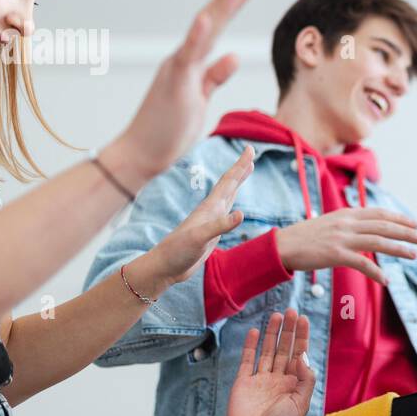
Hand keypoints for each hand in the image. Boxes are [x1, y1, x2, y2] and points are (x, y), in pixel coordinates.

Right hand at [104, 0, 254, 187]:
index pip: (213, 32)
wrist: (141, 153)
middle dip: (228, 2)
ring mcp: (178, 69)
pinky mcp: (175, 83)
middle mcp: (183, 61)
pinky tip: (206, 19)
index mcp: (190, 65)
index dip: (229, 10)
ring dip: (219, 8)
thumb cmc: (167, 130)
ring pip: (202, 33)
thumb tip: (232, 56)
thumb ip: (215, 76)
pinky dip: (196, 36)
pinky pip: (188, 57)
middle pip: (209, 25)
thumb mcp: (199, 98)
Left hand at [143, 147, 253, 291]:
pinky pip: (227, 211)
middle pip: (229, 183)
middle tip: (250, 152)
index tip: (249, 149)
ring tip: (247, 169)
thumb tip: (241, 214)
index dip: (240, 166)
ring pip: (228, 195)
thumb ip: (220, 226)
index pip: (229, 181)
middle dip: (241, 168)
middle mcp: (211, 210)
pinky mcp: (211, 232)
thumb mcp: (200, 238)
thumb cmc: (178, 251)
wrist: (165, 266)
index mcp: (210, 208)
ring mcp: (211, 220)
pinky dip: (233, 203)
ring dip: (238, 181)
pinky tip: (235, 206)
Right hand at [225, 309, 315, 415]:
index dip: (301, 337)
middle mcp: (277, 379)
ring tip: (277, 316)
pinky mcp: (243, 383)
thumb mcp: (300, 405)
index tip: (303, 319)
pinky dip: (251, 346)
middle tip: (291, 311)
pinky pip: (247, 361)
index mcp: (293, 385)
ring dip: (272, 334)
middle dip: (288, 330)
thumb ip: (305, 380)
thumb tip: (303, 358)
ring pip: (267, 351)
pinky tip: (256, 332)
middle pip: (284, 349)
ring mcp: (260, 380)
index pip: (299, 355)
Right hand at [273, 207, 416, 284]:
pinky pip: (361, 264)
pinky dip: (376, 272)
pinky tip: (385, 281)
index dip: (399, 218)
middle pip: (383, 225)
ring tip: (413, 256)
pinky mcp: (335, 254)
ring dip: (399, 249)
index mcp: (346, 214)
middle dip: (406, 231)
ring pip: (378, 241)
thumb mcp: (330, 223)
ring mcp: (341, 238)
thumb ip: (349, 224)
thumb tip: (366, 227)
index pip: (379, 213)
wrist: (281, 245)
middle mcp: (346, 223)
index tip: (414, 223)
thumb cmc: (305, 237)